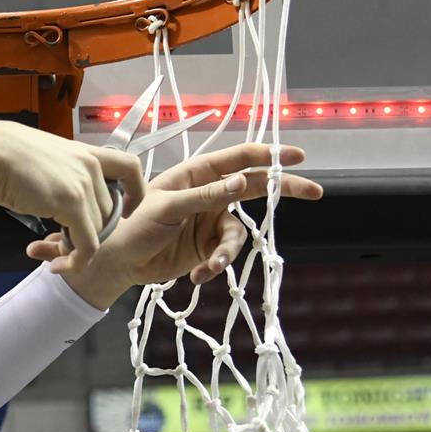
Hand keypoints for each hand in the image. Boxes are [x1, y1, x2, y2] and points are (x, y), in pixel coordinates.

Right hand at [0, 119, 148, 272]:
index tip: (126, 209)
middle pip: (109, 209)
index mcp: (86, 152)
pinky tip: (62, 265)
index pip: (130, 167)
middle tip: (70, 241)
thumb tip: (57, 194)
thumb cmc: (4, 151)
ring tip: (58, 252)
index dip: (135, 191)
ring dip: (81, 247)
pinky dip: (78, 260)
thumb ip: (61, 173)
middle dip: (94, 230)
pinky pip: (88, 243)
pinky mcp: (72, 204)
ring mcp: (83, 185)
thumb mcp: (44, 157)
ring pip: (99, 229)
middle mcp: (91, 166)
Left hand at [31, 143, 323, 307]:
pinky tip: (196, 276)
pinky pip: (223, 256)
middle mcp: (208, 194)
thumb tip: (244, 181)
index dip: (270, 155)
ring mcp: (208, 221)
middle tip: (316, 192)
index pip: (240, 158)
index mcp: (197, 174)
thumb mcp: (169, 207)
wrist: (114, 261)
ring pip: (238, 234)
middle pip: (255, 187)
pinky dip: (213, 267)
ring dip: (226, 253)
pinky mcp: (205, 247)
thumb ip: (207, 196)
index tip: (297, 156)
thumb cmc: (132, 224)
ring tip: (209, 267)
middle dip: (284, 190)